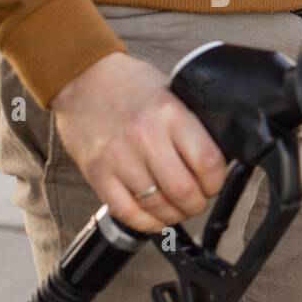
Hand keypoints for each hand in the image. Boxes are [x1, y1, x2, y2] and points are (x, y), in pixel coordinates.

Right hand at [52, 52, 226, 232]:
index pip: (208, 162)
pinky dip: (145, 222)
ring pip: (156, 205)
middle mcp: (145, 136)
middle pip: (183, 190)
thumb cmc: (131, 86)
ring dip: (174, 215)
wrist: (82, 79)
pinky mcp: (96, 172)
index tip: (214, 183)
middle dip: (197, 204)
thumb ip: (193, 125)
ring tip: (178, 209)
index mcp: (171, 114)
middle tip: (198, 200)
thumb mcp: (173, 94)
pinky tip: (154, 218)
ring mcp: (118, 156)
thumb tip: (220, 158)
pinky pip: (126, 211)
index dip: (217, 181)